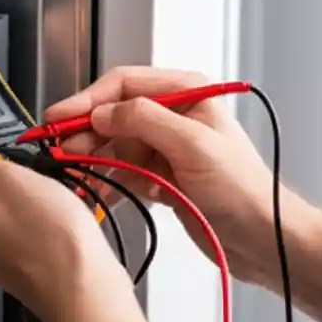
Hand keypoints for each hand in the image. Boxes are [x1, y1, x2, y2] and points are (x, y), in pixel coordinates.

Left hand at [0, 157, 132, 321]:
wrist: (81, 286)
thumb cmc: (40, 227)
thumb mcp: (8, 179)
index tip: (9, 169)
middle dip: (8, 192)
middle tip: (34, 186)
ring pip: (5, 226)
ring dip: (28, 211)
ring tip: (53, 205)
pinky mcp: (22, 281)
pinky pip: (24, 245)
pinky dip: (40, 232)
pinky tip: (62, 228)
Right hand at [48, 67, 316, 287]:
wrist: (261, 237)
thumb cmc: (242, 188)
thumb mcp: (192, 145)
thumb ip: (144, 121)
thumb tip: (103, 113)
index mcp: (186, 93)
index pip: (124, 84)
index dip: (88, 100)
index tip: (60, 117)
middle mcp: (174, 115)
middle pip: (114, 114)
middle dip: (86, 132)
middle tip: (59, 150)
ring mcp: (166, 147)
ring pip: (115, 145)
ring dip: (93, 158)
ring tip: (74, 173)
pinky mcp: (161, 176)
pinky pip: (123, 171)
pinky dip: (107, 180)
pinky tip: (95, 191)